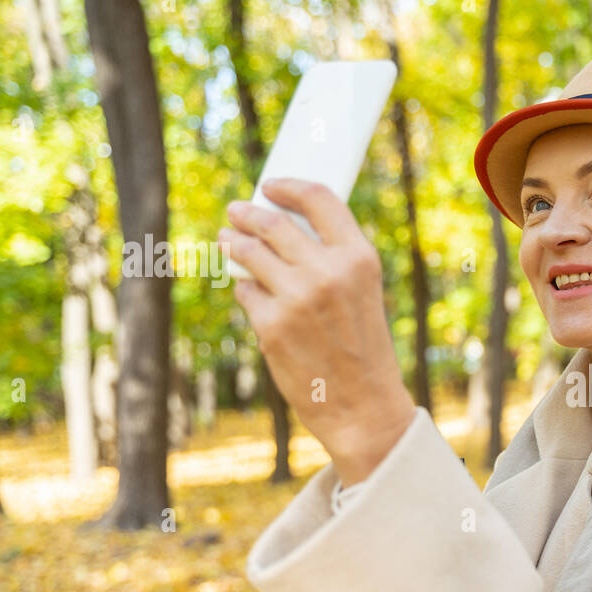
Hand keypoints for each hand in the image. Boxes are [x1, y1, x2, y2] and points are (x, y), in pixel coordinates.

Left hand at [219, 179, 415, 485]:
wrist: (363, 406)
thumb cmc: (363, 349)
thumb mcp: (363, 294)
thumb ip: (333, 259)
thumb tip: (285, 227)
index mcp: (359, 259)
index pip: (319, 199)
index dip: (289, 186)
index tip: (271, 185)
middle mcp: (327, 272)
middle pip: (273, 222)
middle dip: (247, 214)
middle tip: (236, 212)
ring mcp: (296, 297)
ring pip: (248, 252)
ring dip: (234, 243)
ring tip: (228, 241)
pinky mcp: (270, 324)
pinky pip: (246, 291)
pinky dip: (247, 290)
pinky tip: (254, 297)